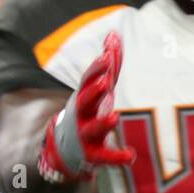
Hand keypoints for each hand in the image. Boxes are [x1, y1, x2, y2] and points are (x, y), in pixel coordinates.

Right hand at [39, 31, 134, 182]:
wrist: (63, 148)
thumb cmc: (86, 113)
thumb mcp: (96, 89)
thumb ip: (107, 64)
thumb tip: (115, 34)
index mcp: (83, 98)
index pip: (88, 80)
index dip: (96, 69)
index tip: (107, 55)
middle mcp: (81, 115)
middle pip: (84, 101)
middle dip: (93, 91)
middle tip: (106, 82)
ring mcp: (84, 135)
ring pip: (91, 129)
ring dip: (101, 123)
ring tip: (114, 116)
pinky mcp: (92, 155)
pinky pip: (103, 157)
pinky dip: (115, 157)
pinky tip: (130, 156)